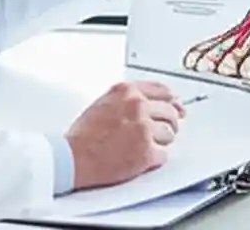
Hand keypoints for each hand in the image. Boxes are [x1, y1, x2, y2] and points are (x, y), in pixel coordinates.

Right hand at [65, 81, 185, 190]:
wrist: (73, 156)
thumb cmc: (84, 134)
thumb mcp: (105, 103)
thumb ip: (129, 100)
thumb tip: (156, 104)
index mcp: (126, 91)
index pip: (162, 90)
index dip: (171, 101)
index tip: (176, 106)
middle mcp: (137, 106)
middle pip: (170, 112)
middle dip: (168, 123)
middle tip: (163, 130)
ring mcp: (143, 128)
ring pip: (169, 134)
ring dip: (160, 142)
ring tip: (142, 145)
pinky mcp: (146, 151)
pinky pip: (163, 155)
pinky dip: (154, 159)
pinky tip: (140, 158)